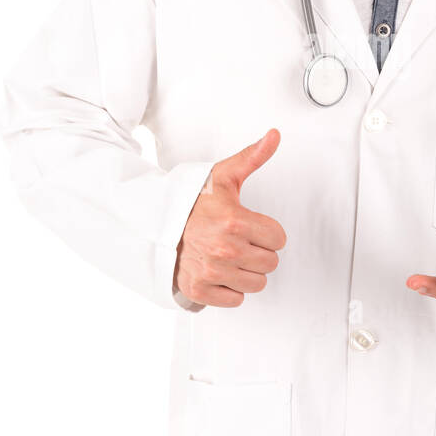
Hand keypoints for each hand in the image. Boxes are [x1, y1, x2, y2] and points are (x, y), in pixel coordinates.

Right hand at [174, 129, 286, 308]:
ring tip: (229, 256)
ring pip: (256, 284)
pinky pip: (235, 299)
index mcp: (235, 221)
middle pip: (270, 263)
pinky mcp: (199, 290)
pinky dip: (230, 289)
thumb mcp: (223, 176)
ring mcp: (211, 272)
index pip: (279, 239)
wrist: (155, 222)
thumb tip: (274, 135)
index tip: (251, 226)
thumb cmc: (191, 201)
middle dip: (259, 251)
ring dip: (246, 271)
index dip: (268, 232)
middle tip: (239, 241)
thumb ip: (252, 157)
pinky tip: (219, 272)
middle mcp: (225, 249)